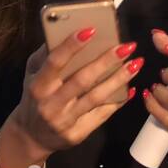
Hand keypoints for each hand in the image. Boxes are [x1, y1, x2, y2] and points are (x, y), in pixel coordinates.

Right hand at [0, 28, 142, 167]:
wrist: (31, 137)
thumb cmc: (35, 98)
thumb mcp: (31, 75)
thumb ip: (45, 56)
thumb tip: (62, 30)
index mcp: (38, 85)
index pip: (55, 62)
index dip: (72, 46)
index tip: (91, 30)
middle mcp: (51, 104)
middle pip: (82, 80)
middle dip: (106, 61)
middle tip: (127, 46)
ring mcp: (65, 121)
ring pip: (96, 98)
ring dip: (118, 79)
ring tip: (136, 64)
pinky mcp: (77, 134)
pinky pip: (102, 115)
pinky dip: (118, 101)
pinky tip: (130, 88)